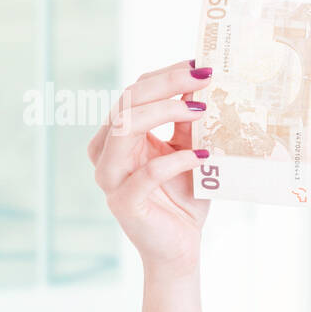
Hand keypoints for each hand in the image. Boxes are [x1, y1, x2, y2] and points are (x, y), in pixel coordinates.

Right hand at [87, 59, 213, 278]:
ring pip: (126, 128)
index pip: (136, 91)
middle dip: (167, 84)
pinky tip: (203, 155)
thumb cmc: (183, 198)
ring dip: (165, 112)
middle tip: (203, 77)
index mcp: (119, 134)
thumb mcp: (190, 150)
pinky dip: (176, 160)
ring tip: (202, 110)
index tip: (200, 65)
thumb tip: (202, 83)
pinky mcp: (123, 202)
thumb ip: (189, 122)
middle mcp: (107, 151)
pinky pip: (146, 173)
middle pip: (128, 102)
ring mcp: (110, 177)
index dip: (167, 75)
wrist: (180, 247)